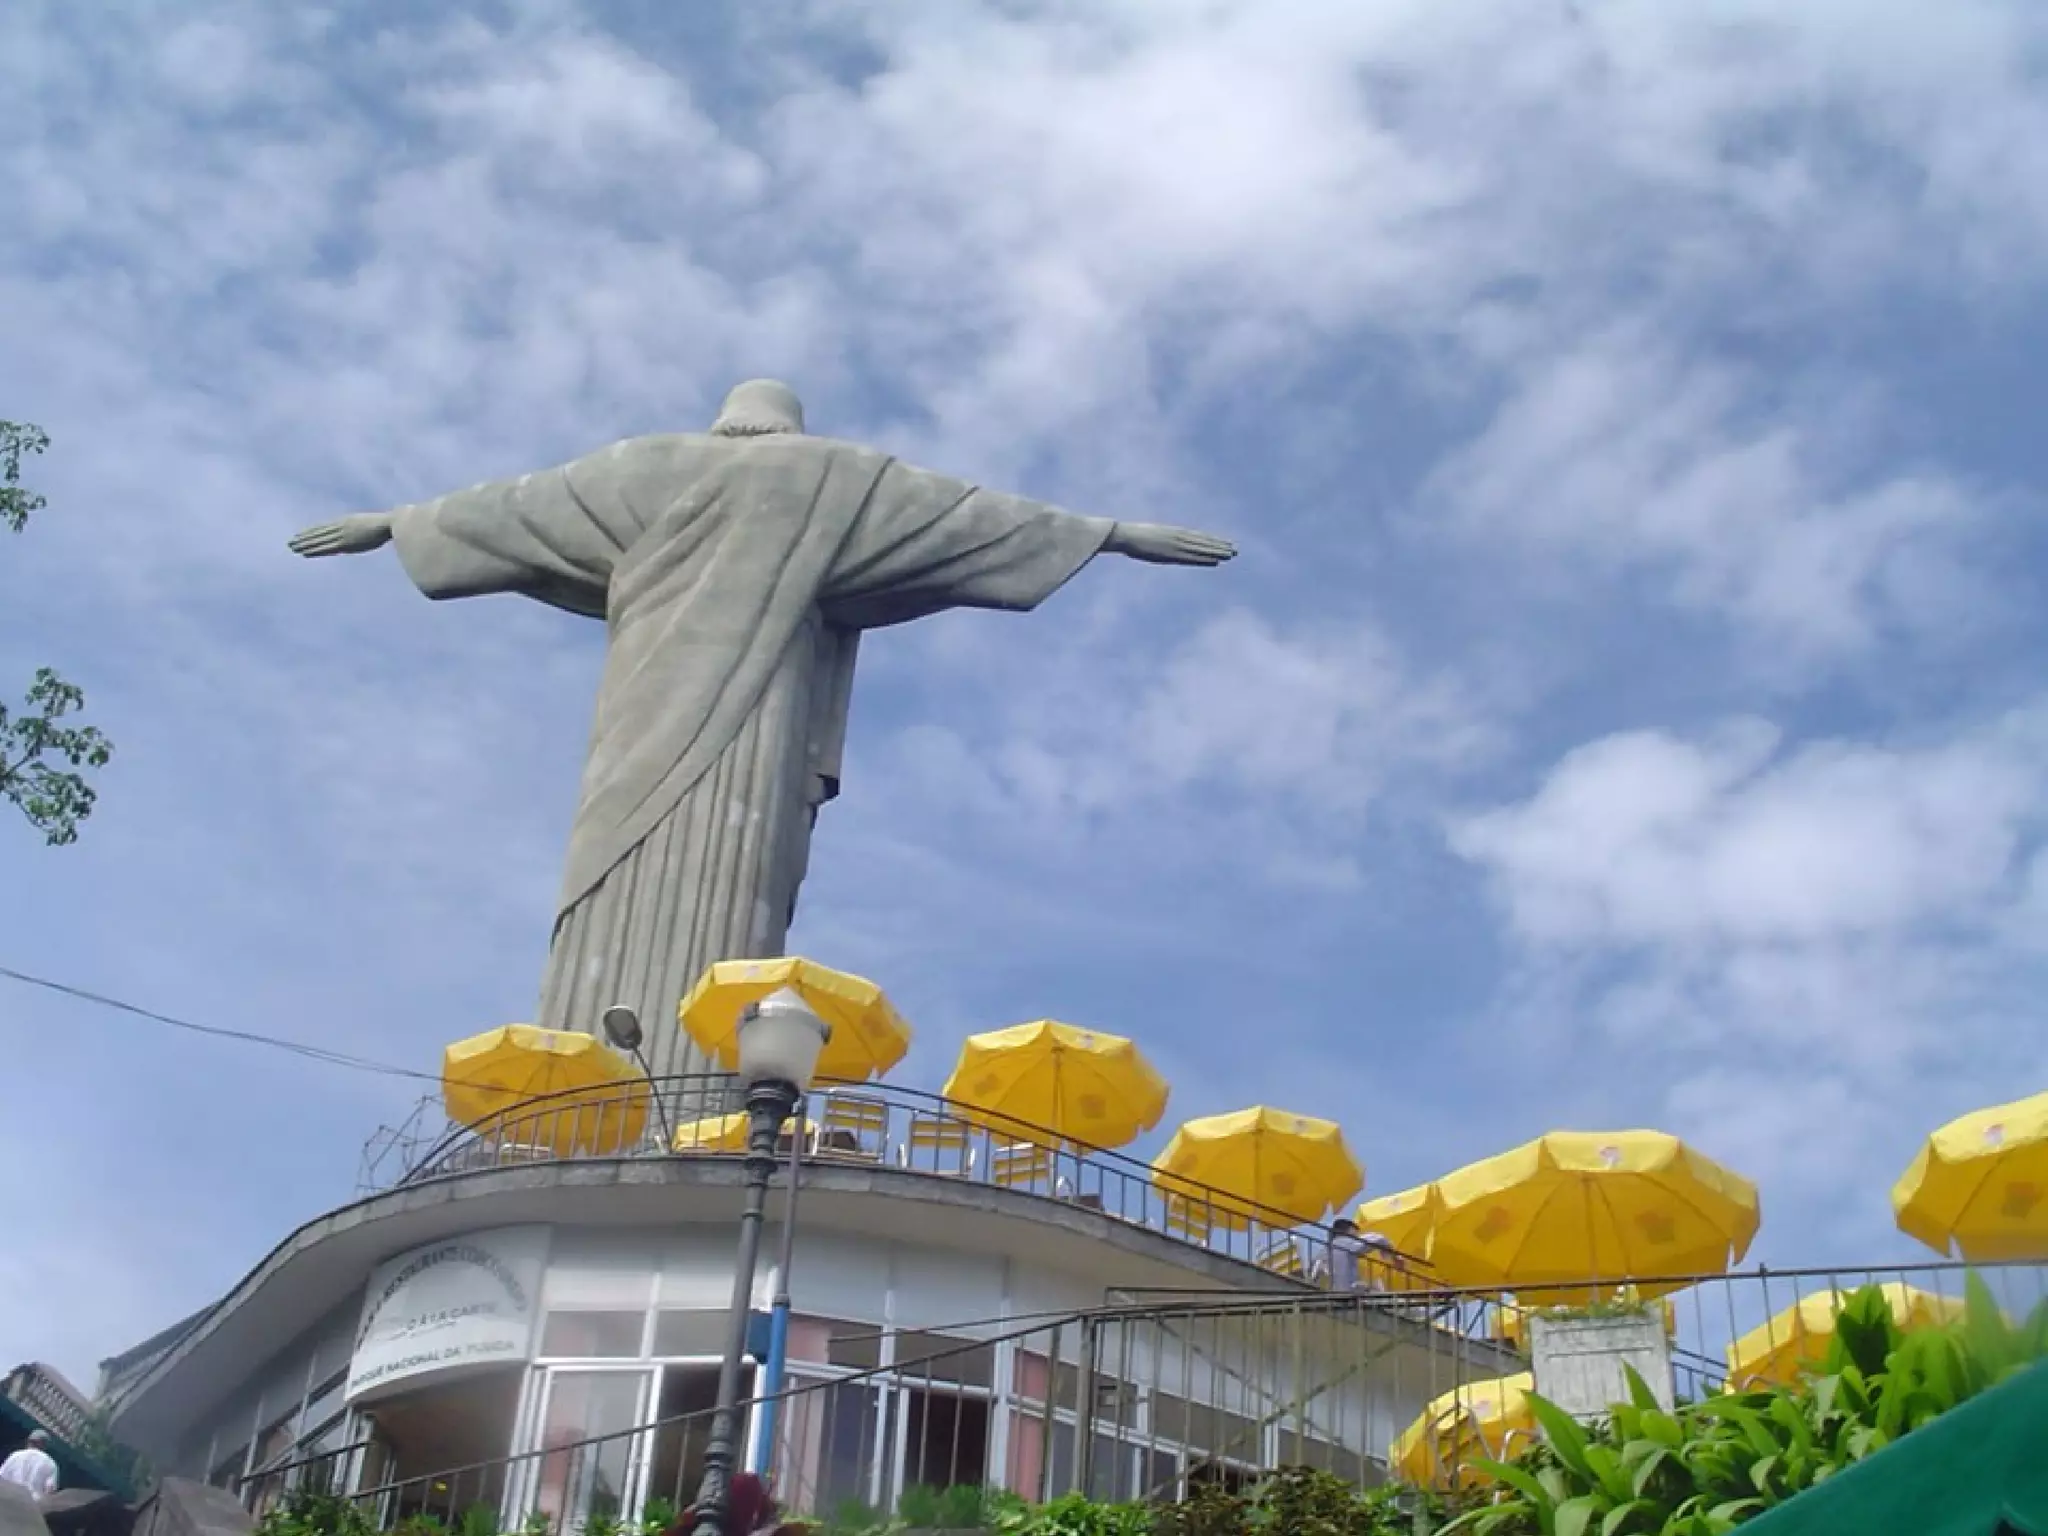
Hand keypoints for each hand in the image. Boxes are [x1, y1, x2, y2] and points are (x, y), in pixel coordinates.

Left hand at [288, 513, 394, 557]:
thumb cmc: (394, 524)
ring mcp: (344, 534)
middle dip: (304, 538)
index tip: (302, 534)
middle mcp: (343, 527)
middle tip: (290, 543)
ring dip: (304, 544)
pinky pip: (326, 548)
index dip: (313, 531)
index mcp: (349, 521)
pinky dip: (314, 550)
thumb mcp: (379, 525)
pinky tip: (303, 553)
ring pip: (319, 540)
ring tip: (292, 548)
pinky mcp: (346, 543)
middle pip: (319, 533)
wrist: (395, 523)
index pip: (326, 527)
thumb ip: (374, 529)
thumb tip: (382, 529)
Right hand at [1104, 522, 1236, 566]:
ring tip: (1232, 555)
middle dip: (1220, 546)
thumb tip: (1162, 543)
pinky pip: (1193, 558)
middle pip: (1204, 542)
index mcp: (1175, 532)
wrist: (1126, 534)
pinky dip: (1205, 559)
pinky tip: (1217, 561)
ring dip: (1217, 552)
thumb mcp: (1151, 536)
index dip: (1212, 540)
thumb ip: (1162, 540)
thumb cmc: (1133, 536)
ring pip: (1202, 549)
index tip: (1224, 543)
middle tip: (1236, 550)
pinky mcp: (1172, 553)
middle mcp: (1179, 537)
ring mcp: (1176, 545)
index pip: (1198, 536)